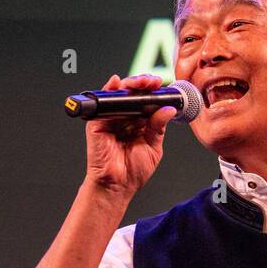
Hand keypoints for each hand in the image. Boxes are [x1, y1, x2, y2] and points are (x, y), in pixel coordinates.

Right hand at [83, 73, 177, 196]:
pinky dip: (109, 90)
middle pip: (133, 94)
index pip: (146, 101)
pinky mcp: (98, 121)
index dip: (153, 92)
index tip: (163, 86)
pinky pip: (102, 101)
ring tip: (142, 82)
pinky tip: (117, 83)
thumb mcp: (153, 147)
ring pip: (119, 94)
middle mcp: (125, 118)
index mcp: (139, 124)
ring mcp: (111, 118)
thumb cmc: (134, 171)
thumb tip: (168, 109)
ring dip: (130, 83)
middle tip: (153, 82)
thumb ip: (159, 127)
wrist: (117, 185)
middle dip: (144, 84)